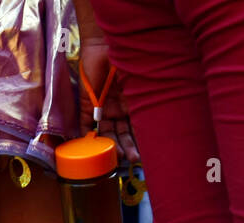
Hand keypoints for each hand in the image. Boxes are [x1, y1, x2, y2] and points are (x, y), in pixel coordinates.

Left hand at [78, 37, 138, 163]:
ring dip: (110, 145)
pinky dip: (85, 135)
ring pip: (106, 131)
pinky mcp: (86, 103)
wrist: (109, 43)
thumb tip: (159, 121)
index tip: (146, 150)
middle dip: (127, 146)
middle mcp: (118, 108)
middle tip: (132, 158)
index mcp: (134, 103)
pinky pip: (84, 122)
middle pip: (122, 133)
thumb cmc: (132, 60)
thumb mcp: (142, 82)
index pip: (137, 127)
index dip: (141, 140)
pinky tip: (89, 149)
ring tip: (117, 156)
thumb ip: (146, 100)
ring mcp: (102, 107)